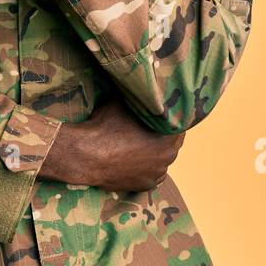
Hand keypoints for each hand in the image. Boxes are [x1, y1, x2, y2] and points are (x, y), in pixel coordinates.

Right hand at [38, 94, 184, 191]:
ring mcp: (157, 173)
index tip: (164, 110)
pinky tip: (136, 157)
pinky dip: (147, 166)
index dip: (172, 115)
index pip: (180, 123)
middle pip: (173, 141)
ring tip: (142, 142)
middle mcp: (168, 156)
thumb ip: (139, 94)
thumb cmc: (105, 125)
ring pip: (163, 158)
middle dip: (165, 133)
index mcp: (169, 135)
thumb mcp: (123, 101)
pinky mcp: (145, 185)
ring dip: (157, 151)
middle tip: (153, 125)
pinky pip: (152, 172)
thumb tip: (144, 80)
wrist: (85, 155)